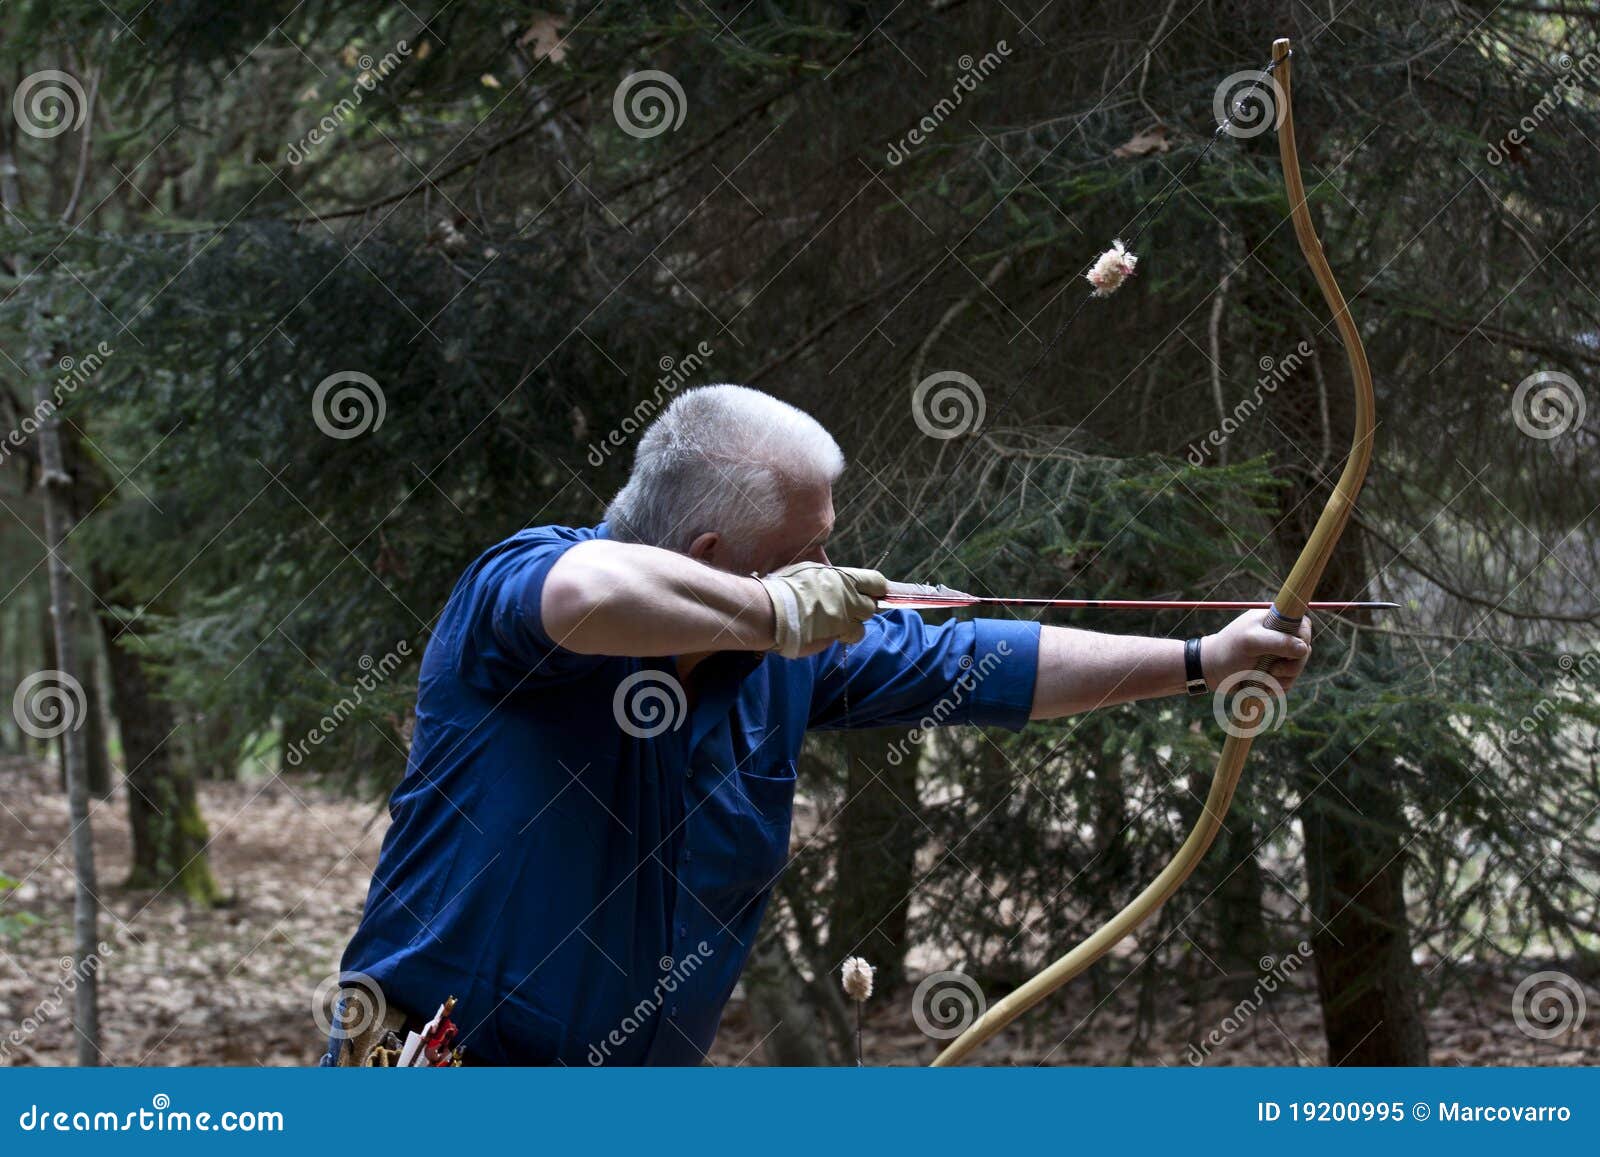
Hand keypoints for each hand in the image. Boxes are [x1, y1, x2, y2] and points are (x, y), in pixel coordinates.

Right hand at [758, 563, 887, 658]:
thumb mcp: (809, 570)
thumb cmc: (784, 587)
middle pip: (871, 608)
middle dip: (861, 609)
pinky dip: (836, 638)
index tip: (873, 592)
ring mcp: (843, 622)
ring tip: (831, 623)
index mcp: (844, 579)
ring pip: (860, 629)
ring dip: (850, 627)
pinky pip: (842, 640)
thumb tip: (837, 579)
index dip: (876, 589)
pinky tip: (820, 632)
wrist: (769, 611)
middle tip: (845, 609)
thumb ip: (829, 577)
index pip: (877, 582)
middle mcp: (849, 600)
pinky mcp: (834, 639)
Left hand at [1202, 610, 1312, 692]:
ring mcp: (1277, 656)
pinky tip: (1262, 686)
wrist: (1209, 671)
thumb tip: (1304, 648)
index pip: (1302, 625)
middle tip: (1274, 670)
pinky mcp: (1273, 672)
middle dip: (1293, 665)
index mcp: (1273, 621)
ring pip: (1296, 669)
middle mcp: (1278, 637)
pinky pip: (1286, 682)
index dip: (1303, 638)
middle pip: (1304, 650)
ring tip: (1263, 679)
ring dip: (1284, 679)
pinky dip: (1276, 687)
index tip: (1295, 651)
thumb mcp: (1251, 643)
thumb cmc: (1227, 652)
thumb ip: (1278, 642)